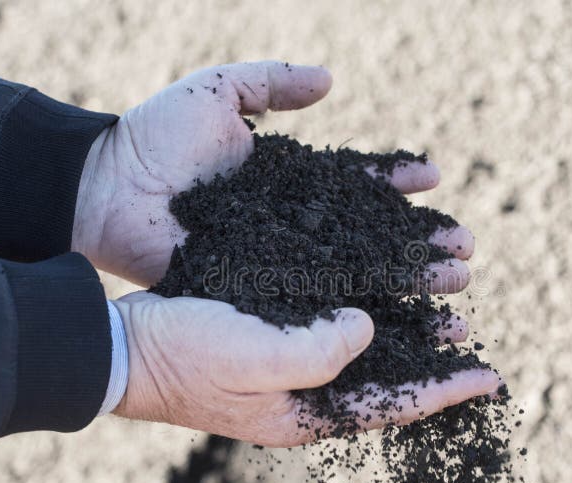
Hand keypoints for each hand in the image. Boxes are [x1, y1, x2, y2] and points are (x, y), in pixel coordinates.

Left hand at [72, 60, 475, 287]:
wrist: (107, 188)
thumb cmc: (157, 136)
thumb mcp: (218, 93)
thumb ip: (273, 82)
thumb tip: (332, 80)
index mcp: (290, 179)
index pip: (357, 182)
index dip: (395, 183)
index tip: (434, 180)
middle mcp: (293, 224)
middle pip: (369, 234)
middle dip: (417, 241)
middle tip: (464, 252)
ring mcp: (278, 260)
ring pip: (354, 272)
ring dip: (404, 279)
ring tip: (452, 283)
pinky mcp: (258, 290)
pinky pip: (314, 299)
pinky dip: (356, 307)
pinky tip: (397, 313)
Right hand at [111, 292, 503, 446]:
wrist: (126, 344)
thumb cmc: (185, 356)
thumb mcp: (255, 359)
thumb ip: (322, 351)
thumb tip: (369, 326)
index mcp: (307, 411)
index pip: (393, 404)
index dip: (444, 389)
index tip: (490, 376)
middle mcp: (304, 391)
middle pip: (384, 376)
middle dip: (429, 356)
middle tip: (467, 330)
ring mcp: (286, 363)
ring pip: (362, 346)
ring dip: (402, 325)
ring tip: (438, 304)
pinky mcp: (271, 333)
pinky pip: (330, 321)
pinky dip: (361, 305)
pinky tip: (375, 285)